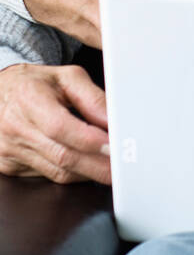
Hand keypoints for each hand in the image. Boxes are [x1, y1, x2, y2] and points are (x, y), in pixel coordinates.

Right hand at [0, 63, 110, 184]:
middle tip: (122, 169)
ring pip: (57, 172)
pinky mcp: (8, 166)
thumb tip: (114, 122)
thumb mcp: (66, 78)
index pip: (60, 126)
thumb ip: (93, 98)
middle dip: (97, 166)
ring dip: (87, 174)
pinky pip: (47, 176)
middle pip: (62, 156)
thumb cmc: (34, 84)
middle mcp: (15, 127)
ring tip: (110, 169)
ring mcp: (9, 150)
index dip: (89, 140)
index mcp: (28, 99)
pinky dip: (70, 174)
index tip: (113, 147)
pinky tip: (85, 167)